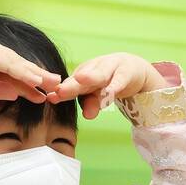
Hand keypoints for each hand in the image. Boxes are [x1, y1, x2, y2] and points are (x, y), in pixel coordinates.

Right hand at [0, 34, 58, 101]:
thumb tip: (17, 93)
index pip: (14, 68)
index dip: (30, 80)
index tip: (44, 92)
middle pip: (19, 63)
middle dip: (39, 75)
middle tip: (58, 86)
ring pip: (17, 63)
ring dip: (36, 74)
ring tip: (52, 84)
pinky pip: (8, 63)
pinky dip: (23, 72)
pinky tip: (36, 80)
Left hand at [47, 53, 168, 118]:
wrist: (134, 69)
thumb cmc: (111, 81)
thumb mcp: (99, 94)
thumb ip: (90, 104)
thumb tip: (84, 115)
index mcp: (83, 76)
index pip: (70, 85)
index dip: (61, 92)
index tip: (51, 98)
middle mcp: (94, 71)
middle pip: (81, 80)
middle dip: (71, 85)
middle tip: (60, 92)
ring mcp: (110, 69)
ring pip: (99, 75)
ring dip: (90, 77)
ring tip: (80, 81)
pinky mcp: (126, 72)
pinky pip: (120, 80)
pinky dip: (115, 85)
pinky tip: (110, 92)